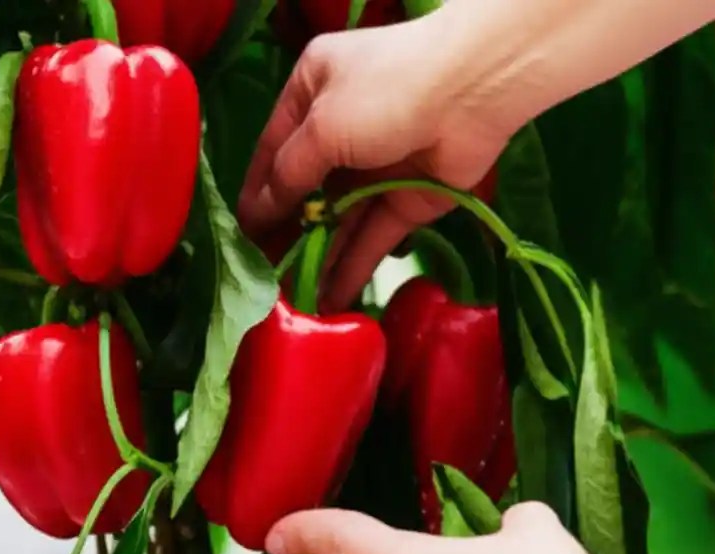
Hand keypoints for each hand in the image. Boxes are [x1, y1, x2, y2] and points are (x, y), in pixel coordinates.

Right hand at [236, 14, 518, 311]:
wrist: (477, 90)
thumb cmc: (385, 92)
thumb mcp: (321, 128)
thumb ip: (287, 177)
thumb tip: (256, 215)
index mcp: (312, 91)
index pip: (272, 152)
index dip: (256, 196)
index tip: (237, 240)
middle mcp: (340, 127)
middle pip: (303, 190)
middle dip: (284, 234)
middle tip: (261, 277)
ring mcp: (375, 166)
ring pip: (337, 220)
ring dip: (316, 258)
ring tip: (291, 301)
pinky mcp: (406, 199)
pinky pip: (371, 237)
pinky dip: (352, 267)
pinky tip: (330, 299)